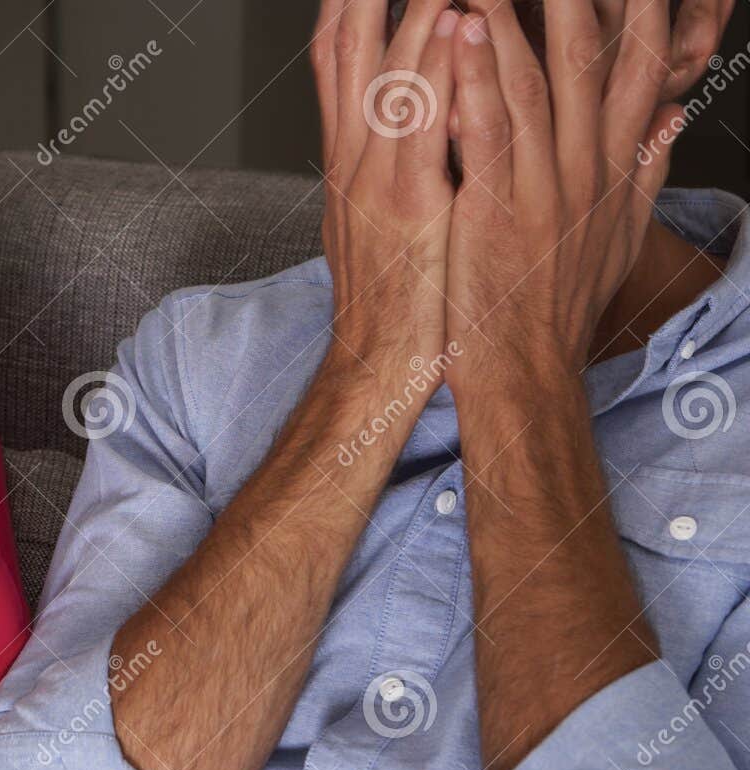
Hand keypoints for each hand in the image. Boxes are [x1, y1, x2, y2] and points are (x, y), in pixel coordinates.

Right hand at [313, 0, 457, 383]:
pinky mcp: (406, 203)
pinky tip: (455, 18)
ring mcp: (373, 177)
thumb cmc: (393, 300)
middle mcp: (351, 157)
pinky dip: (434, 63)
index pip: (335, 60)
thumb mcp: (385, 220)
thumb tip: (430, 120)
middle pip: (344, 45)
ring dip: (411, 3)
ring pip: (381, 67)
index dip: (347, 3)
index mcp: (347, 160)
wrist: (378, 366)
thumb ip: (402, 165)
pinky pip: (418, 118)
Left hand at [444, 0, 678, 389]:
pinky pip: (487, 130)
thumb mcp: (615, 237)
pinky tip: (462, 30)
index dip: (642, 9)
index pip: (640, 68)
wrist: (524, 371)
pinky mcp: (495, 210)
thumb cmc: (554, 306)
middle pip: (594, 58)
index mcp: (612, 170)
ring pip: (537, 82)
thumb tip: (670, 118)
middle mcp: (585, 169)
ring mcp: (542, 187)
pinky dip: (474, 78)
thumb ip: (644, 172)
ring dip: (518, 16)